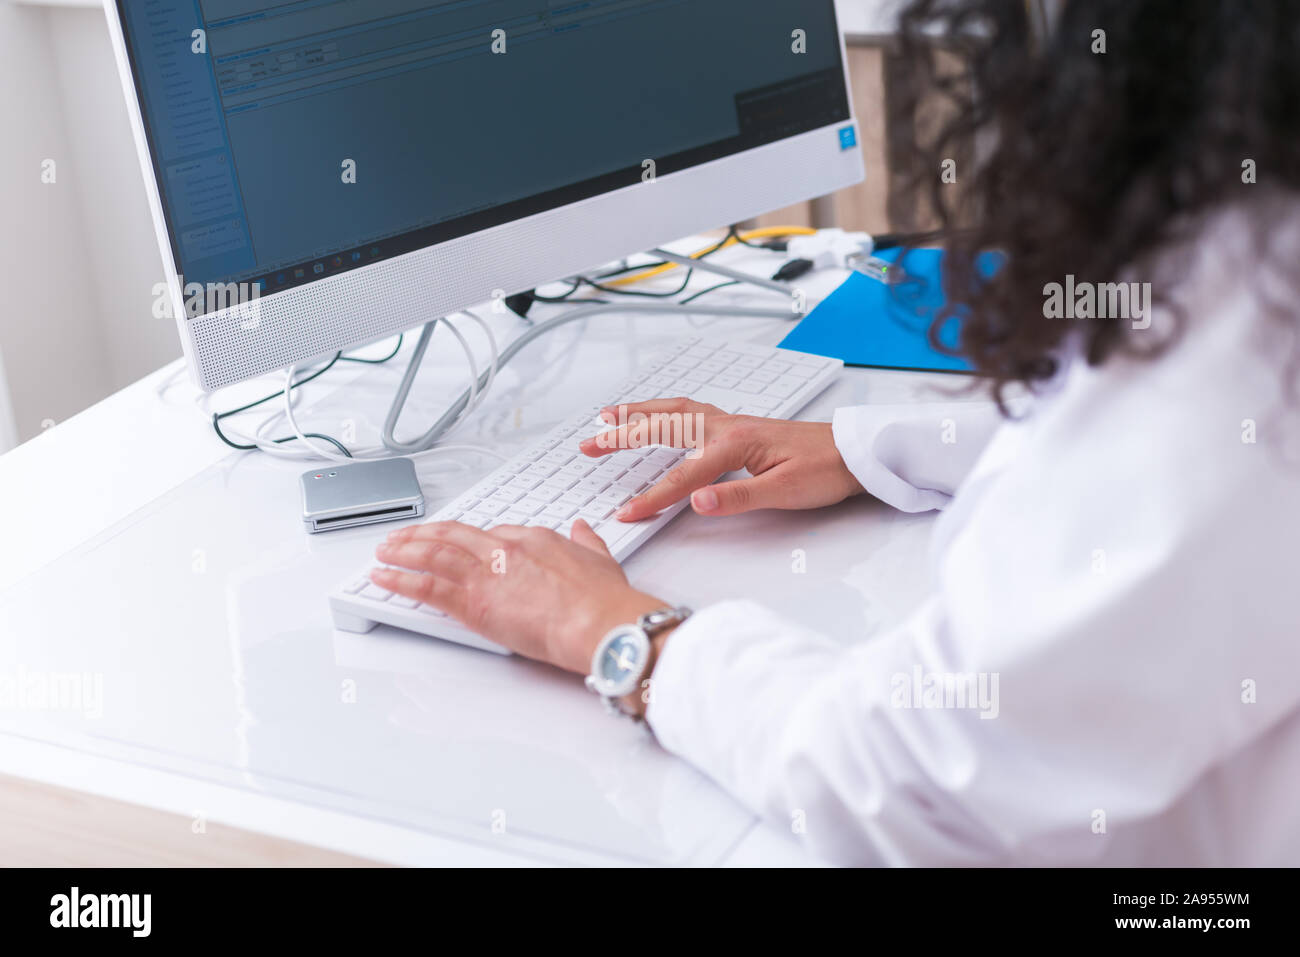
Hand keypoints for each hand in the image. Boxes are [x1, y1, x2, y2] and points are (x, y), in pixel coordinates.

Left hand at [370, 520, 667, 673]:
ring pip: (433, 554)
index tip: (455, 543)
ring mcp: (486, 573)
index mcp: (534, 538)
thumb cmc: (604, 600)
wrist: (600, 621)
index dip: (467, 538)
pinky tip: (383, 577)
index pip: (492, 533)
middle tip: (403, 538)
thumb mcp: (601, 559)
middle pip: (453, 535)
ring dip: (403, 551)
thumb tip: (583, 529)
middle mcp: (505, 549)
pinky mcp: (474, 602)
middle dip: (424, 535)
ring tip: (384, 552)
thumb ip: (587, 542)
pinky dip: (400, 580)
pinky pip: (426, 586)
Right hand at [579, 398, 863, 521]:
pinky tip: (657, 415)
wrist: (855, 453)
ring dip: (639, 412)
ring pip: (674, 411)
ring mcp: (731, 423)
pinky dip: (664, 410)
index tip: (627, 512)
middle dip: (623, 437)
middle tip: (588, 444)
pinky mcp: (738, 427)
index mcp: (734, 444)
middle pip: (664, 428)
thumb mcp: (785, 493)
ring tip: (608, 416)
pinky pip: (689, 411)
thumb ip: (738, 497)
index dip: (652, 497)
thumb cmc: (825, 472)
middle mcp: (727, 427)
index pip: (683, 476)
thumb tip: (697, 501)